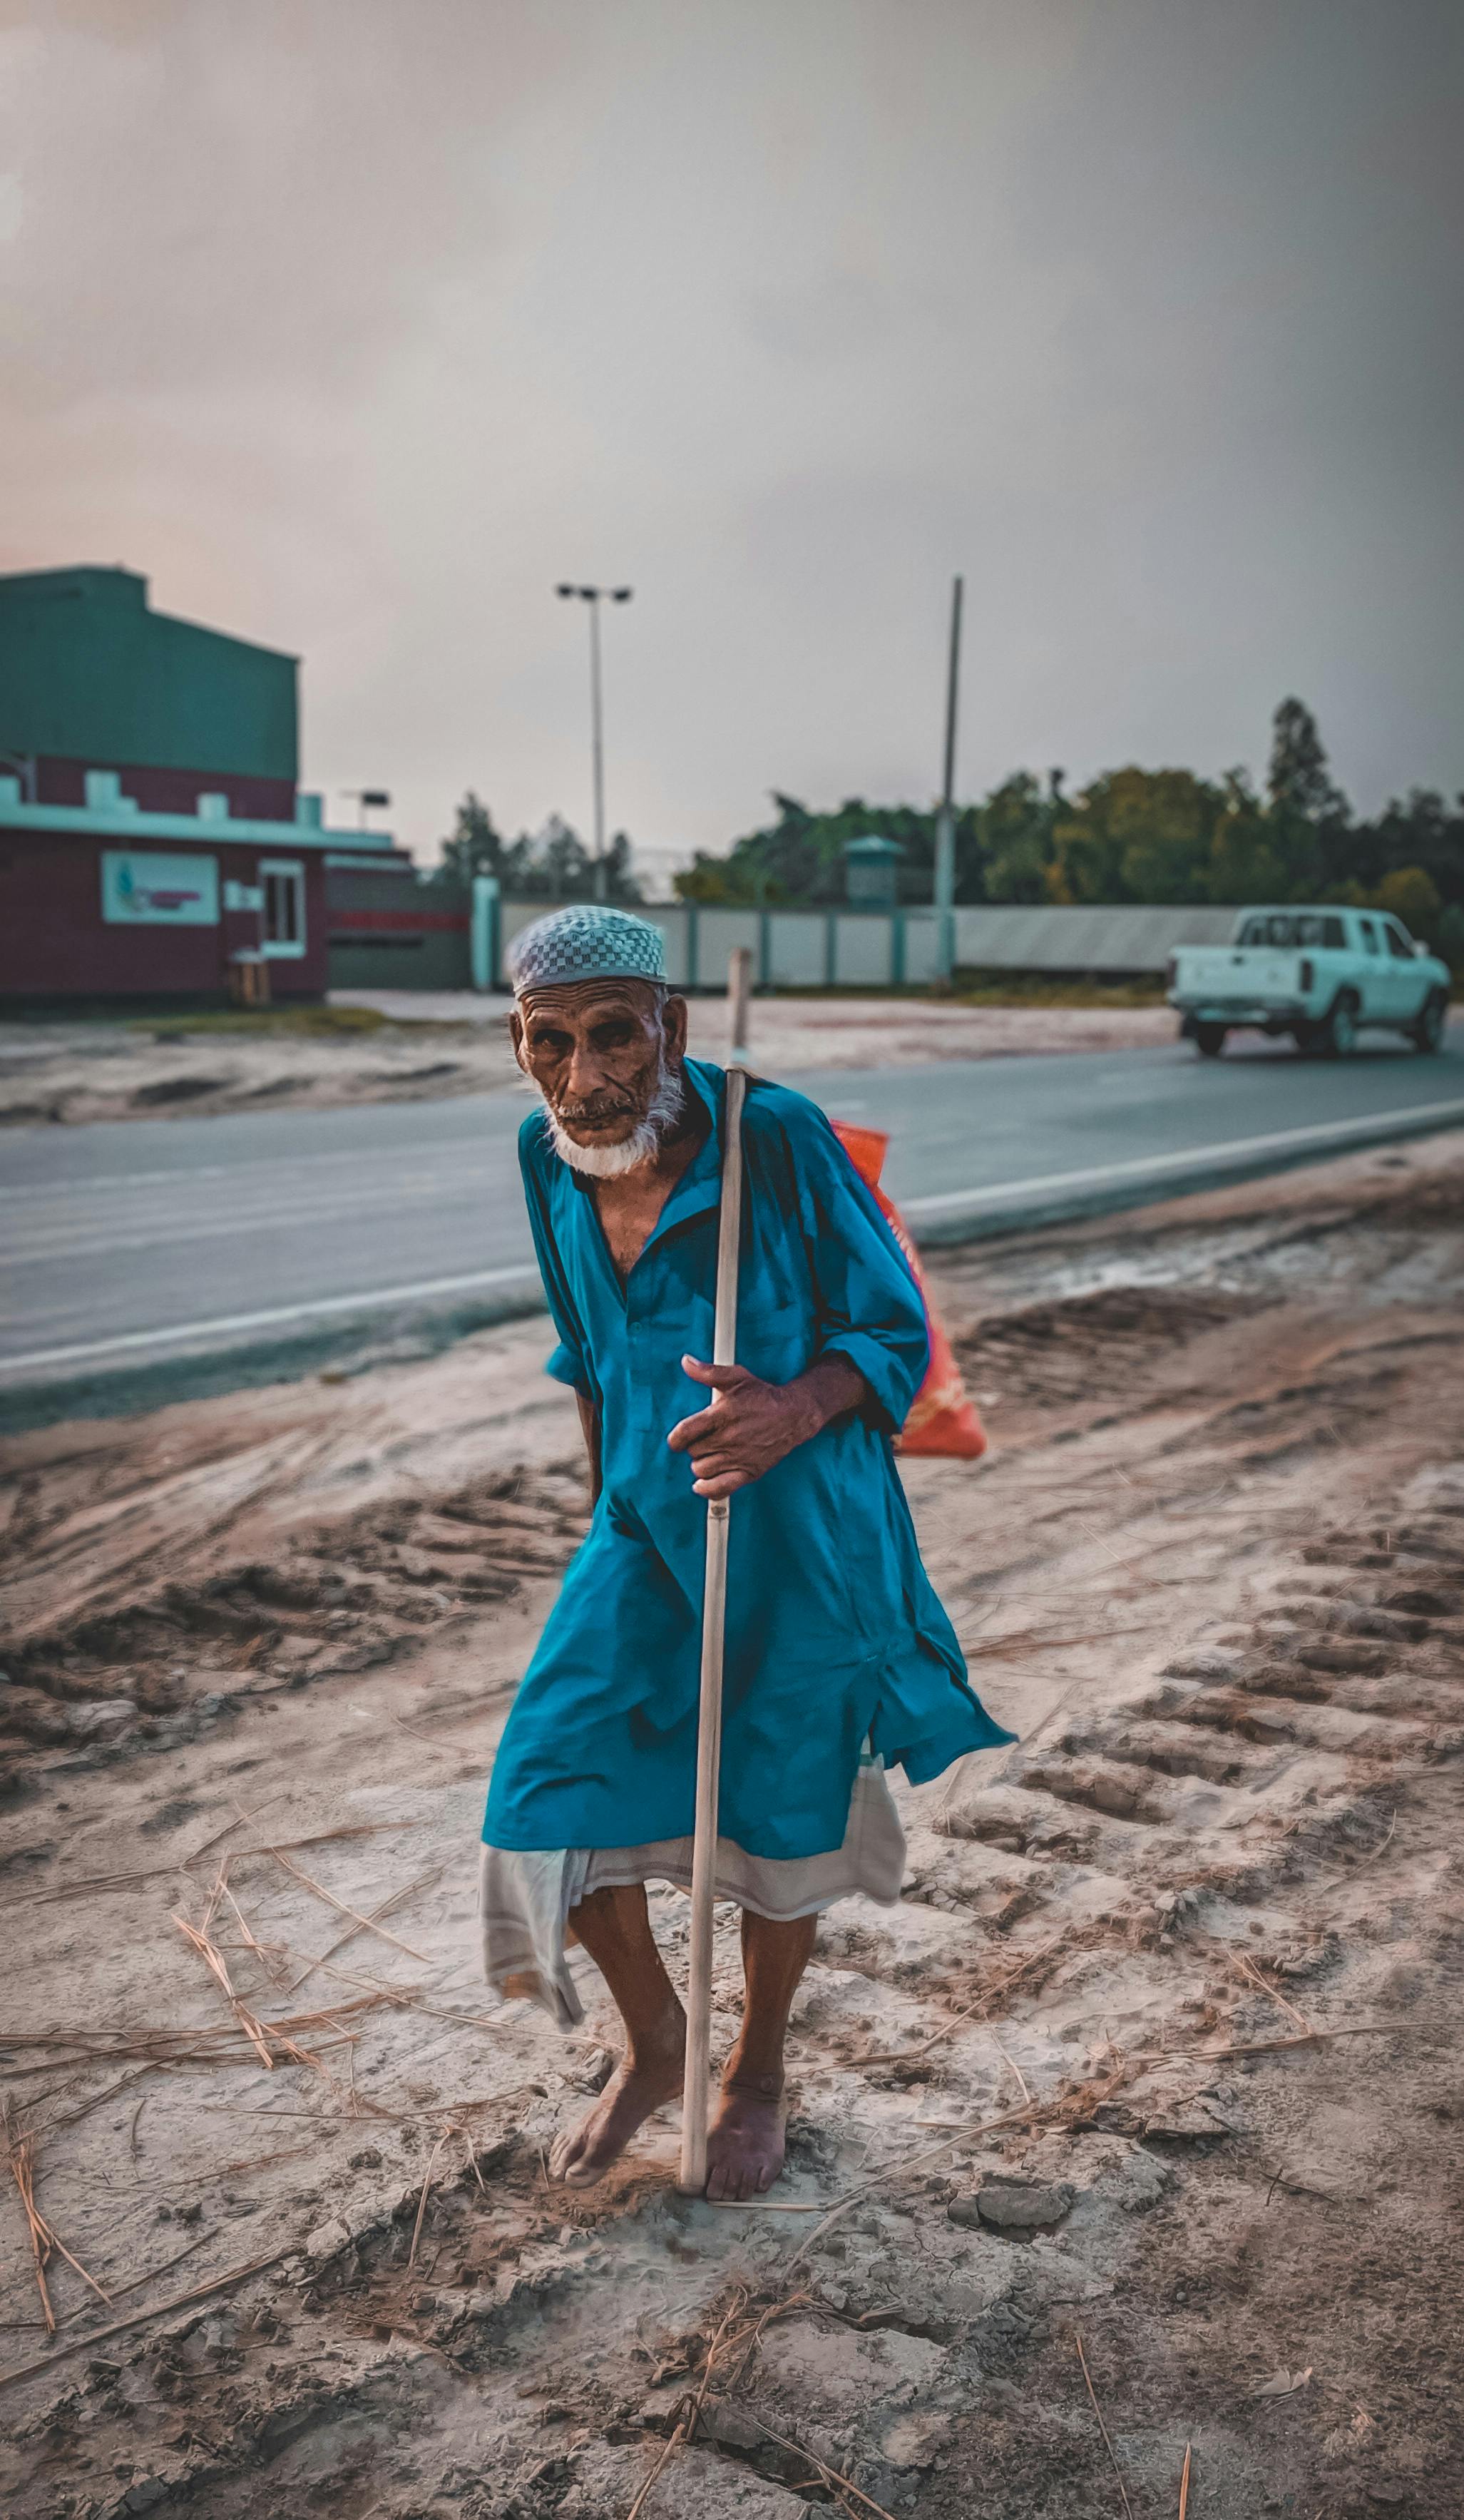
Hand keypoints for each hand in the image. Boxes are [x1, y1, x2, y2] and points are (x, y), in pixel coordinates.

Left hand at [666, 1353, 866, 1499]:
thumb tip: (686, 1362)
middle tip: (705, 1440)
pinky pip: (720, 1489)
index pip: (684, 1433)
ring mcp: (739, 1458)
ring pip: (701, 1470)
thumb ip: (708, 1372)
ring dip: (701, 1464)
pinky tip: (703, 1483)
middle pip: (693, 1452)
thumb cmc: (763, 1396)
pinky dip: (707, 1489)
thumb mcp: (736, 1377)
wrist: (794, 1416)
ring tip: (711, 1454)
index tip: (678, 1439)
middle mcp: (728, 1439)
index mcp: (721, 1415)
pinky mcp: (749, 1472)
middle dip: (694, 1446)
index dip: (675, 1439)